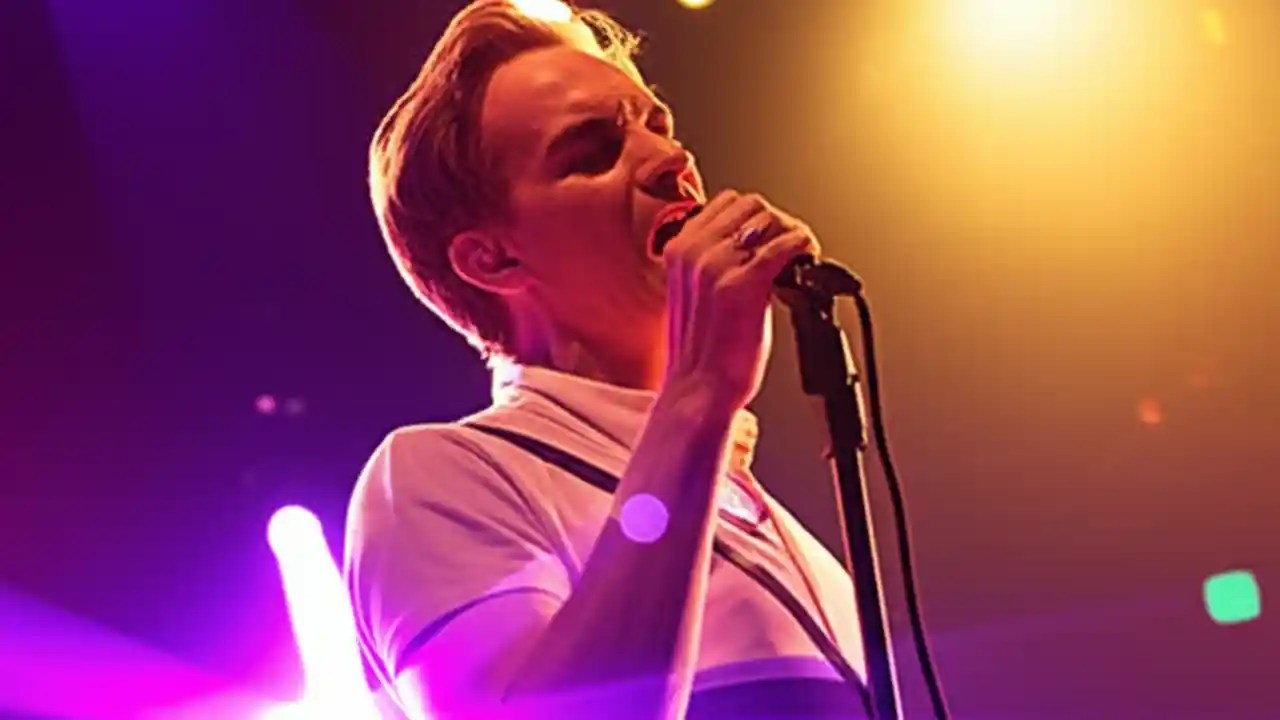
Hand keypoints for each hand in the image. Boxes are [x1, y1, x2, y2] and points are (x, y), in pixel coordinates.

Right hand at [661, 190, 819, 411]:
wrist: (700, 390)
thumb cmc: (702, 351)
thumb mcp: (695, 292)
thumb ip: (713, 262)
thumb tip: (752, 243)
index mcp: (677, 249)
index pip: (726, 203)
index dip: (756, 218)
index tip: (771, 237)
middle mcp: (693, 251)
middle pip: (749, 205)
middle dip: (776, 222)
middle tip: (791, 249)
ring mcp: (715, 266)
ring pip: (768, 219)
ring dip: (791, 234)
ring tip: (801, 259)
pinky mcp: (743, 285)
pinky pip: (784, 247)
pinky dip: (802, 249)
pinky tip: (808, 264)